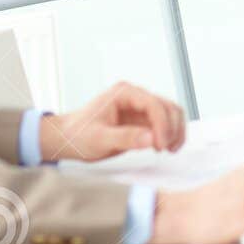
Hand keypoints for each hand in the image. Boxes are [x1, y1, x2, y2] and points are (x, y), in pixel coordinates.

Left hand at [38, 81, 184, 162]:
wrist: (68, 139)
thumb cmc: (78, 135)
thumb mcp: (99, 139)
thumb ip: (125, 138)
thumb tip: (151, 138)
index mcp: (124, 93)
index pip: (153, 104)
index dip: (162, 124)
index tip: (161, 145)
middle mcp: (135, 97)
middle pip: (167, 106)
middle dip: (172, 127)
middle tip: (166, 149)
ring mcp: (140, 108)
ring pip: (171, 113)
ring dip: (176, 130)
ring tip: (170, 149)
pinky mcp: (142, 121)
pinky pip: (165, 124)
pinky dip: (171, 134)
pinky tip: (168, 147)